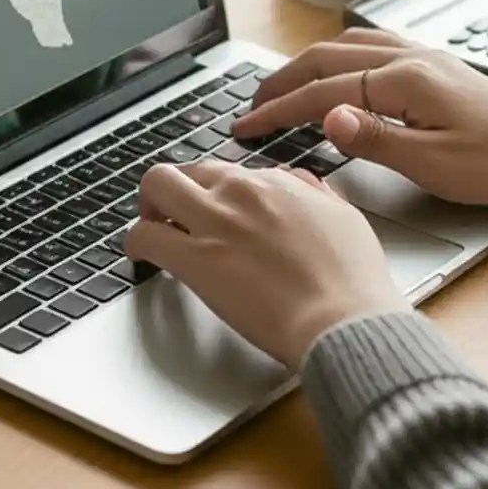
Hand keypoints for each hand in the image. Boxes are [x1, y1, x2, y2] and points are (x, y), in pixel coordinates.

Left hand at [124, 160, 407, 369]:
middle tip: (175, 214)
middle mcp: (242, 192)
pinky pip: (144, 236)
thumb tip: (303, 188)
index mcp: (279, 183)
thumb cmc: (352, 282)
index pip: (231, 172)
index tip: (216, 210)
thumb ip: (317, 197)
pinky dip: (135, 244)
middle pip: (191, 169)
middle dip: (180, 189)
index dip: (219, 192)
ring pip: (158, 185)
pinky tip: (140, 257)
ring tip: (152, 228)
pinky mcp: (193, 259)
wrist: (342, 319)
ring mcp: (215, 222)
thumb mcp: (346, 219)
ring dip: (150, 205)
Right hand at [233, 29, 487, 204]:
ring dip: (307, 65)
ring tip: (281, 87)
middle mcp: (410, 58)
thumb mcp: (433, 164)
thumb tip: (326, 118)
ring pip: (346, 47)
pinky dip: (338, 58)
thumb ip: (375, 139)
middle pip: (326, 59)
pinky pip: (371, 49)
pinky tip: (336, 71)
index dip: (278, 111)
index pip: (322, 93)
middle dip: (282, 81)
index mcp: (405, 81)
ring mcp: (422, 57)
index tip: (245, 126)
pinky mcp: (433, 66)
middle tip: (250, 105)